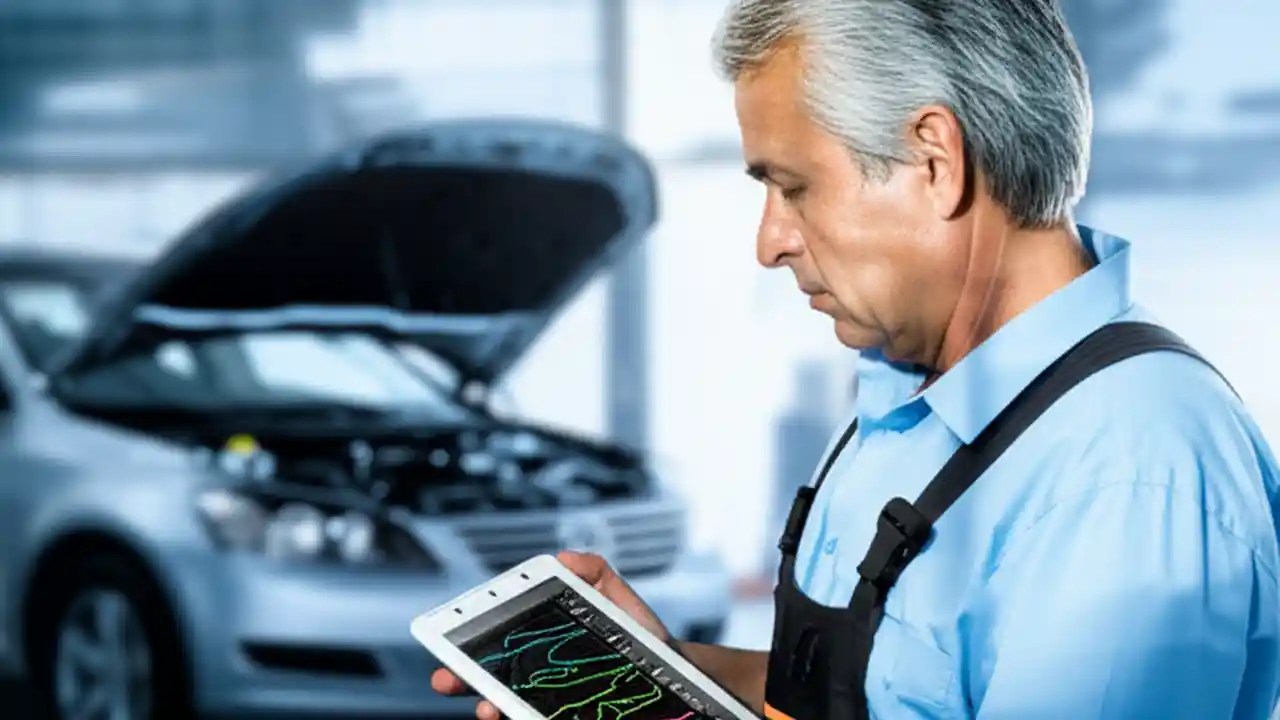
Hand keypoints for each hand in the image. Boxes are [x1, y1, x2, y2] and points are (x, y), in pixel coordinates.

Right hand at [430, 550, 672, 718]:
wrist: (675, 668)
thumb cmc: (639, 634)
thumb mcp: (616, 596)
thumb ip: (594, 572)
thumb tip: (565, 557)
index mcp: (541, 644)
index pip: (496, 644)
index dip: (468, 642)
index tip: (450, 639)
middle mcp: (539, 677)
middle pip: (489, 681)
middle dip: (462, 680)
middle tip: (445, 679)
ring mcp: (552, 701)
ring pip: (510, 707)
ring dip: (493, 708)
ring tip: (491, 708)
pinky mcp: (570, 716)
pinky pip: (540, 719)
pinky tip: (528, 719)